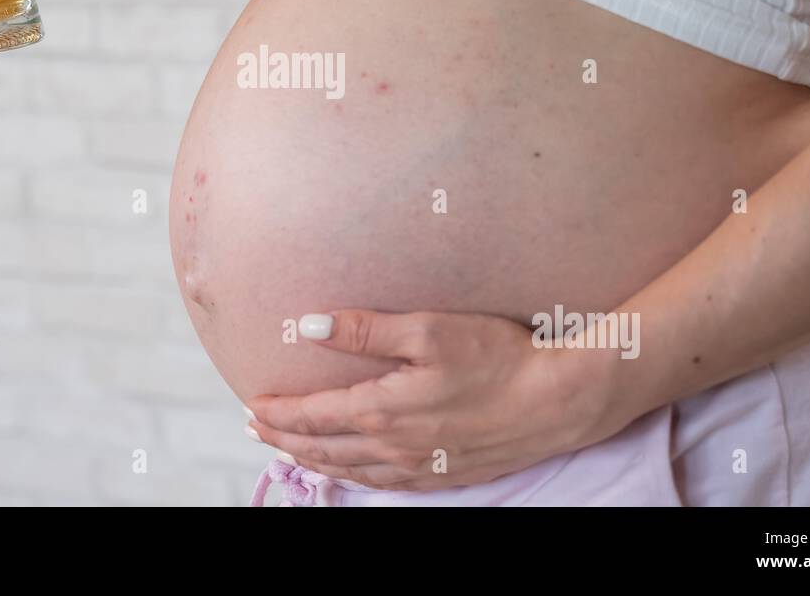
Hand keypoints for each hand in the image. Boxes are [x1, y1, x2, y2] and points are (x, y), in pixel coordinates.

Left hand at [245, 309, 627, 490]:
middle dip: (285, 439)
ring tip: (292, 450)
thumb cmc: (496, 357)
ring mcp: (421, 466)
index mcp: (382, 410)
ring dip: (314, 460)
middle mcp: (394, 447)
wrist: (557, 401)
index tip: (252, 404)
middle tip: (256, 430)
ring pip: (351, 471)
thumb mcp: (427, 329)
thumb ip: (365, 328)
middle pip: (323, 449)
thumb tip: (308, 325)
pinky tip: (353, 470)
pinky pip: (385, 484)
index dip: (278, 413)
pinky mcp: (446, 474)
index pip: (313, 416)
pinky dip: (355, 477)